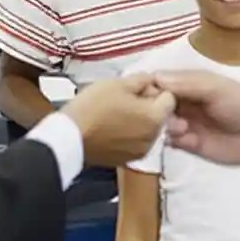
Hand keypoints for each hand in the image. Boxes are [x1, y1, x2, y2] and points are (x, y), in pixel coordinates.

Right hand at [60, 73, 175, 167]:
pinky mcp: (127, 160)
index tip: (137, 88)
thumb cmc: (94, 105)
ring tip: (117, 112)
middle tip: (124, 98)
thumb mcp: (119, 83)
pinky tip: (112, 127)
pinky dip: (131, 134)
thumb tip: (152, 82)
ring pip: (149, 129)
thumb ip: (143, 80)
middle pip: (161, 115)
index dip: (155, 89)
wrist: (69, 137)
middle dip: (149, 106)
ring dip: (140, 120)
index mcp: (155, 117)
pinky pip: (137, 142)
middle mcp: (154, 138)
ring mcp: (141, 152)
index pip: (170, 98)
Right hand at [151, 70, 239, 165]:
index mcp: (188, 83)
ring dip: (165, 125)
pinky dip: (172, 139)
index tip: (146, 95)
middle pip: (153, 103)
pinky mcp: (187, 143)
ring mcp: (183, 122)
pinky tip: (187, 139)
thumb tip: (154, 77)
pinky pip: (168, 140)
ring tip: (183, 128)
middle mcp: (182, 101)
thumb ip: (187, 83)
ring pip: (159, 122)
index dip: (149, 87)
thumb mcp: (216, 88)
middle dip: (154, 108)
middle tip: (167, 114)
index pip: (158, 81)